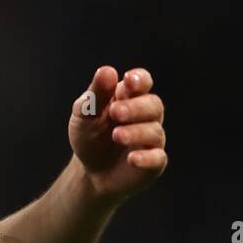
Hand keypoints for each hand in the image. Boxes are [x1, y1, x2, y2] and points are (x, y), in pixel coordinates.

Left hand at [68, 66, 167, 204]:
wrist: (89, 171)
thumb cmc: (89, 136)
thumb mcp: (85, 114)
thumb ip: (96, 94)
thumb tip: (107, 70)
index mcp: (127, 97)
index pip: (141, 81)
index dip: (139, 79)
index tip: (130, 81)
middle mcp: (145, 116)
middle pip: (153, 104)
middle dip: (136, 107)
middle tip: (115, 112)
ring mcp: (151, 139)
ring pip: (155, 131)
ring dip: (136, 132)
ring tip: (117, 136)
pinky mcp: (153, 162)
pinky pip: (158, 157)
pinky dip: (146, 157)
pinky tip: (131, 158)